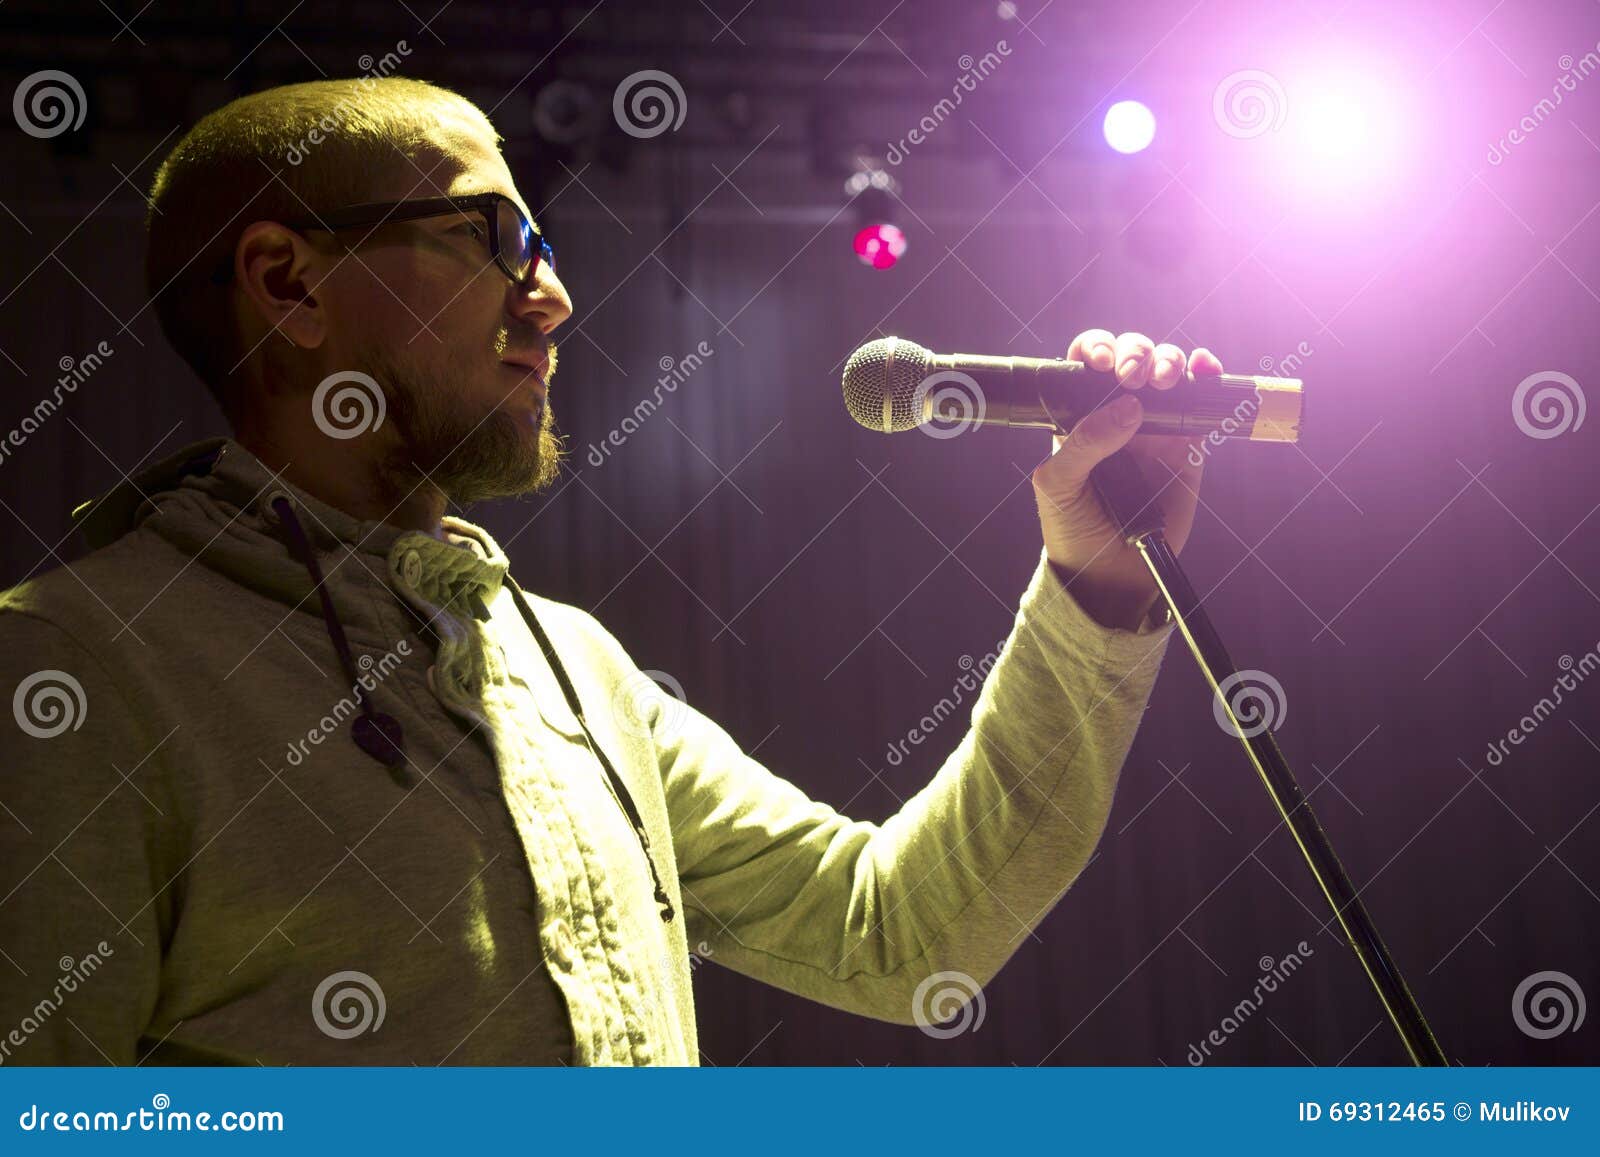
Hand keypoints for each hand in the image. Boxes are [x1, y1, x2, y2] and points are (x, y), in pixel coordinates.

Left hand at [1032, 329, 1222, 630]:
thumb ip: (1084, 444)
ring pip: (1169, 373)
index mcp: (1080, 417)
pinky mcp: (1187, 446)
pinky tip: (1205, 370)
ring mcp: (1155, 428)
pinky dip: (1207, 379)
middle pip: (1132, 359)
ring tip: (1166, 380)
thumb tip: (1129, 406)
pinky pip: (1201, 404)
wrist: (1110, 574)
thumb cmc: (1073, 528)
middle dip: (1138, 353)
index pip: (1086, 366)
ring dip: (1171, 360)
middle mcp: (1118, 415)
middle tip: (1135, 378)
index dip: (1098, 350)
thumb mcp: (1058, 486)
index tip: (1104, 363)